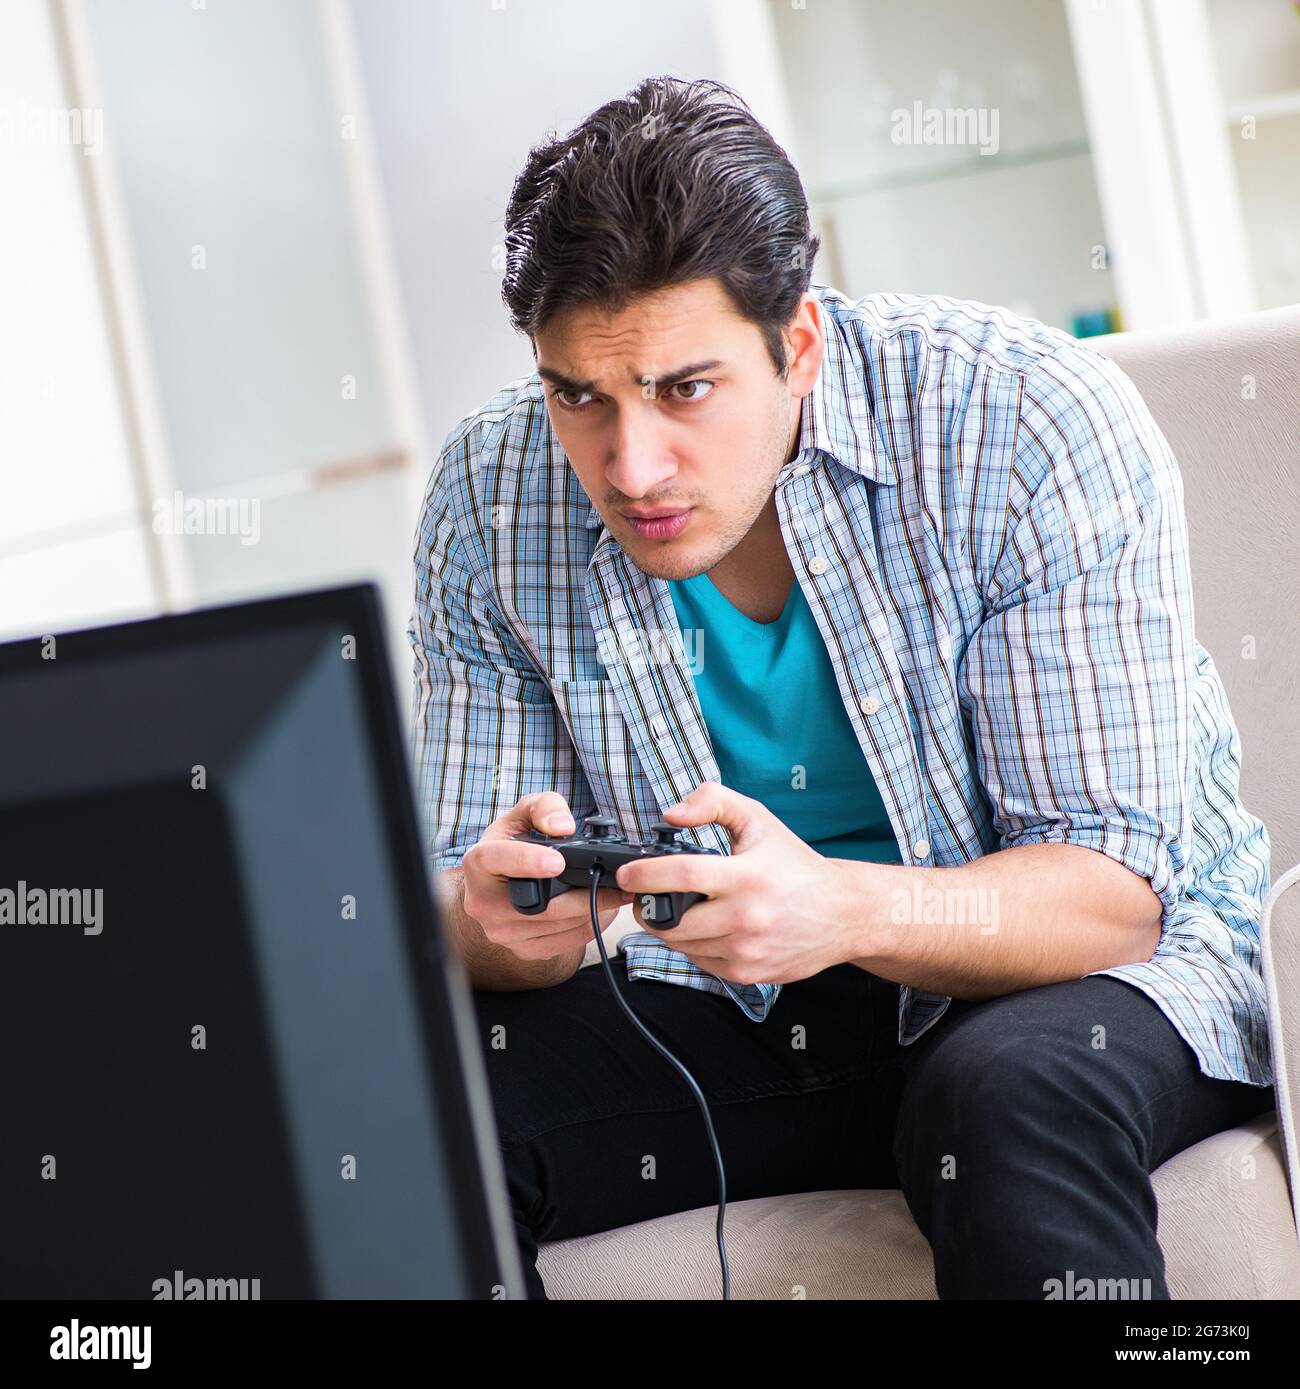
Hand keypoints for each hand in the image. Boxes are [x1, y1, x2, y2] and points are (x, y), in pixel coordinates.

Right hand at [461, 792, 633, 962]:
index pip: (495, 860)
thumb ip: (544, 807)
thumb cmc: (511, 845)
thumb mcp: (523, 815)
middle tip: (617, 881)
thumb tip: (562, 827)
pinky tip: (601, 910)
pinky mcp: (522, 950)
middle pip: (542, 905)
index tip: (558, 862)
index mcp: (478, 862)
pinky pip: (564, 944)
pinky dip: (589, 927)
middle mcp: (484, 903)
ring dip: (593, 910)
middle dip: (584, 892)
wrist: (496, 885)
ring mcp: (502, 931)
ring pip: (559, 926)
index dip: (526, 862)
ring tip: (613, 892)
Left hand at [614, 782, 858, 984]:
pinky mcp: (748, 973)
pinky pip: (700, 962)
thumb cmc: (796, 865)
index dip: (645, 874)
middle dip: (648, 908)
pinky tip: (706, 928)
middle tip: (646, 896)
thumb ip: (713, 802)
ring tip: (679, 909)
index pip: (682, 875)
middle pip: (672, 920)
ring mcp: (747, 950)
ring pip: (682, 945)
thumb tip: (673, 814)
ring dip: (670, 928)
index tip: (627, 872)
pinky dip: (693, 946)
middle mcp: (747, 917)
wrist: (841, 912)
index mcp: (747, 876)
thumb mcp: (758, 820)